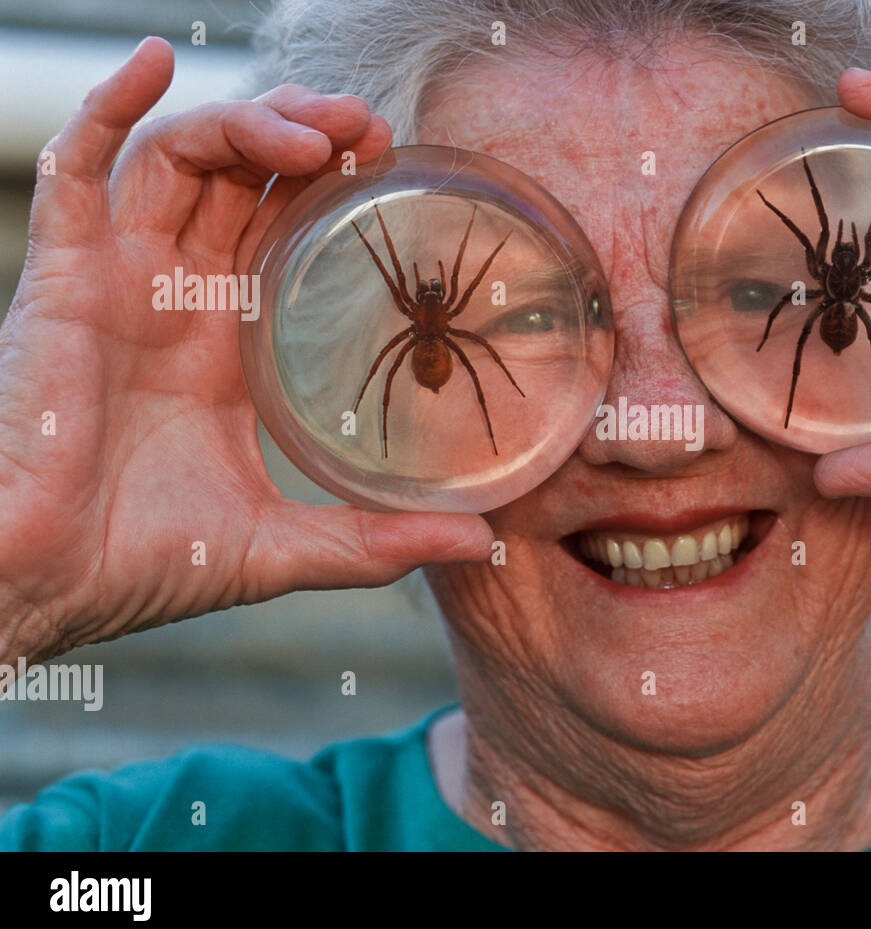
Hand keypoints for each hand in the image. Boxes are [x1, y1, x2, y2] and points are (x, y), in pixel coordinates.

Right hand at [0, 38, 492, 662]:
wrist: (47, 586)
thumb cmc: (150, 565)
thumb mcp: (286, 546)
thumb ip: (378, 541)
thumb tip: (482, 543)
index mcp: (230, 340)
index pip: (286, 229)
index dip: (336, 189)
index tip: (396, 169)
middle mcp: (179, 297)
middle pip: (244, 179)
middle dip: (307, 137)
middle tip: (371, 131)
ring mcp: (120, 280)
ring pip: (182, 159)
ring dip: (249, 124)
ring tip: (318, 133)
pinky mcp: (63, 279)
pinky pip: (78, 170)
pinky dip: (110, 108)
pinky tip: (154, 61)